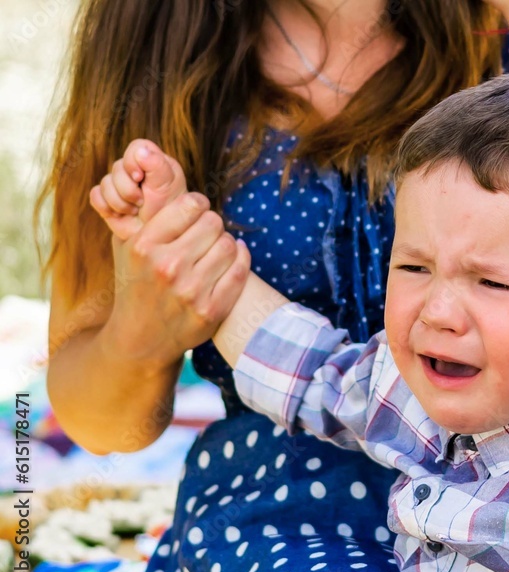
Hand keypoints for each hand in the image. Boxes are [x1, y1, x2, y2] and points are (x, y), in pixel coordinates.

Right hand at [89, 140, 251, 364]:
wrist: (139, 338)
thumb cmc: (136, 282)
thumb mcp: (129, 245)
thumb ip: (149, 211)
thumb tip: (160, 158)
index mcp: (144, 245)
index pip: (191, 204)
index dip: (197, 206)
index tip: (194, 213)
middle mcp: (167, 267)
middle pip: (214, 221)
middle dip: (211, 226)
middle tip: (204, 235)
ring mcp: (190, 291)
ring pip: (229, 244)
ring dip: (226, 244)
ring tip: (213, 251)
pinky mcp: (211, 310)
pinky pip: (241, 270)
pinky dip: (241, 260)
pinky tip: (231, 261)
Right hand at [90, 139, 187, 240]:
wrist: (159, 241)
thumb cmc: (170, 214)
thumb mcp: (168, 189)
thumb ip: (158, 167)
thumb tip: (141, 151)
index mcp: (156, 162)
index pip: (136, 147)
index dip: (133, 163)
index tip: (140, 179)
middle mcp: (137, 170)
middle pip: (117, 167)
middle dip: (127, 189)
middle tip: (141, 203)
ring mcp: (120, 185)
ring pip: (105, 183)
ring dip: (120, 202)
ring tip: (135, 211)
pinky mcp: (108, 199)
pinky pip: (95, 196)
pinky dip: (107, 208)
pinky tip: (121, 215)